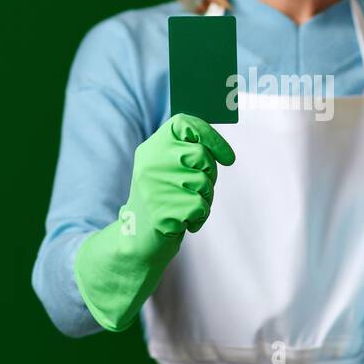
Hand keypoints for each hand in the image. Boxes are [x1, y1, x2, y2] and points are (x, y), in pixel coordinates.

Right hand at [75, 114, 235, 331]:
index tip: (227, 157)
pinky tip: (182, 222)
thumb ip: (186, 152)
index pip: (185, 124)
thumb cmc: (161, 201)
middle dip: (209, 175)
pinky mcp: (163, 209)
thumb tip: (218, 147)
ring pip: (205, 183)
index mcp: (151, 149)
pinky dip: (198, 218)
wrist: (136, 239)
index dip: (211, 136)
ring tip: (184, 207)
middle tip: (196, 190)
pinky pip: (201, 206)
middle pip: (202, 155)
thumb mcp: (165, 170)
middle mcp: (150, 163)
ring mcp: (156, 186)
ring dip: (204, 199)